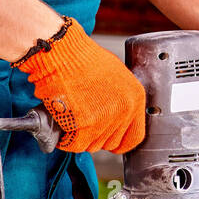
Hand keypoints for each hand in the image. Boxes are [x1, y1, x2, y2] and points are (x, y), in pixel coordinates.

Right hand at [16, 19, 145, 152]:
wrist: (63, 53)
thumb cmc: (83, 60)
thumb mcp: (115, 76)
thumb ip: (120, 99)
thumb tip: (115, 117)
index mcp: (135, 97)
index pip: (134, 137)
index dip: (119, 141)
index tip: (108, 139)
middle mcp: (125, 109)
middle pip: (111, 143)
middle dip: (95, 137)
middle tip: (82, 123)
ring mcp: (107, 118)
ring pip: (92, 145)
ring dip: (79, 137)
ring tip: (71, 118)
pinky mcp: (86, 123)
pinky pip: (75, 144)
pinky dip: (66, 140)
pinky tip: (63, 125)